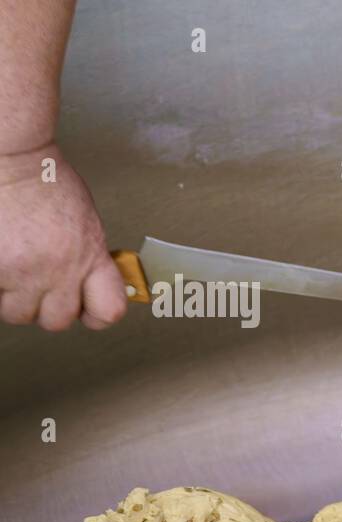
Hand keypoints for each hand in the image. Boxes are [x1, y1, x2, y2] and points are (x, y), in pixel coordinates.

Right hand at [0, 143, 126, 330]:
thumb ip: (86, 258)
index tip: (84, 308)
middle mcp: (60, 269)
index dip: (94, 314)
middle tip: (36, 284)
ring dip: (12, 298)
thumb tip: (84, 284)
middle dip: (45, 306)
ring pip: (17, 313)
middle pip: (56, 320)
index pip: (108, 311)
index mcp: (90, 256)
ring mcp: (23, 271)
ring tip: (11, 269)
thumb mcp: (84, 223)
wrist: (12, 158)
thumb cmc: (45, 182)